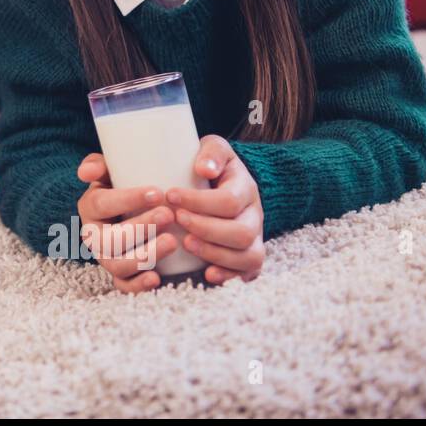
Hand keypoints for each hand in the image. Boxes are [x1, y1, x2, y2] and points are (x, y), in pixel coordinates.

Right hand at [76, 152, 177, 293]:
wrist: (132, 211)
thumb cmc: (126, 186)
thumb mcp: (112, 170)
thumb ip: (99, 164)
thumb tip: (86, 172)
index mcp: (90, 207)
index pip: (102, 203)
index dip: (128, 199)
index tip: (157, 192)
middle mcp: (94, 235)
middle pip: (110, 238)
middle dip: (141, 227)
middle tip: (169, 215)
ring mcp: (106, 258)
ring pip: (117, 264)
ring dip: (145, 255)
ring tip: (172, 242)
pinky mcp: (121, 276)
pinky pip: (124, 286)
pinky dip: (138, 286)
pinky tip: (157, 278)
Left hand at [168, 135, 264, 283]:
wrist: (229, 183)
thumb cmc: (214, 167)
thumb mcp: (215, 149)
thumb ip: (212, 152)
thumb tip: (204, 169)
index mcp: (246, 189)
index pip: (229, 201)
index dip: (199, 201)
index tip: (170, 194)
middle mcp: (255, 216)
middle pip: (240, 232)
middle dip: (206, 228)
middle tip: (178, 219)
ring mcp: (255, 238)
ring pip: (247, 255)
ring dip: (214, 253)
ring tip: (186, 243)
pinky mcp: (249, 256)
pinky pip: (249, 272)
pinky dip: (230, 276)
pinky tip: (208, 275)